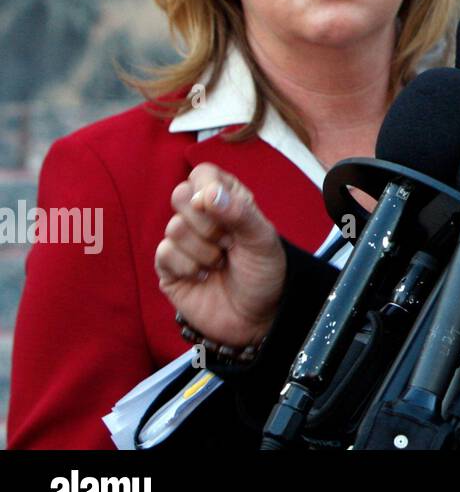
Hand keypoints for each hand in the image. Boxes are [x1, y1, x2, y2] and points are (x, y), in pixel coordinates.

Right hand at [155, 163, 285, 348]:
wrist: (257, 317)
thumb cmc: (263, 272)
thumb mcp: (262, 239)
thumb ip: (239, 212)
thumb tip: (207, 194)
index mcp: (227, 200)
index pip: (203, 173)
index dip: (208, 187)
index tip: (221, 208)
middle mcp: (200, 217)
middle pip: (180, 195)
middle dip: (208, 223)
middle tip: (228, 242)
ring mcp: (182, 242)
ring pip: (173, 227)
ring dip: (204, 251)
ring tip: (220, 263)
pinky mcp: (168, 267)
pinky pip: (164, 254)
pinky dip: (188, 267)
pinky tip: (203, 277)